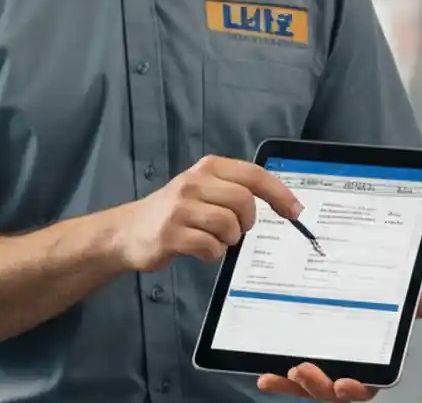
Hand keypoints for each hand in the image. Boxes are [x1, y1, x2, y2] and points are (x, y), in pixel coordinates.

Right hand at [116, 155, 303, 271]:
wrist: (126, 232)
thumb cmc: (172, 212)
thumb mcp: (201, 189)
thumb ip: (232, 190)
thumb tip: (280, 203)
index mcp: (207, 168)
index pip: (253, 174)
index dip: (279, 193)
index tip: (295, 212)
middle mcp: (194, 183)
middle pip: (244, 201)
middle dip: (247, 222)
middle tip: (237, 230)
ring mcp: (180, 208)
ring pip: (229, 226)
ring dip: (228, 240)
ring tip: (213, 239)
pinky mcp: (171, 234)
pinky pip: (210, 248)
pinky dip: (212, 254)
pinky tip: (199, 250)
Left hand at [256, 293, 421, 400]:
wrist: (340, 303)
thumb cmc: (374, 315)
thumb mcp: (392, 308)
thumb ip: (410, 307)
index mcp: (368, 368)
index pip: (366, 386)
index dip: (356, 388)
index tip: (345, 383)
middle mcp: (343, 375)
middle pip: (331, 391)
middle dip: (317, 385)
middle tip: (302, 369)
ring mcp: (320, 374)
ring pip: (308, 389)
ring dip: (295, 385)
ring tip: (286, 370)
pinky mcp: (299, 369)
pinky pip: (287, 382)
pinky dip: (277, 382)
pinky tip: (264, 377)